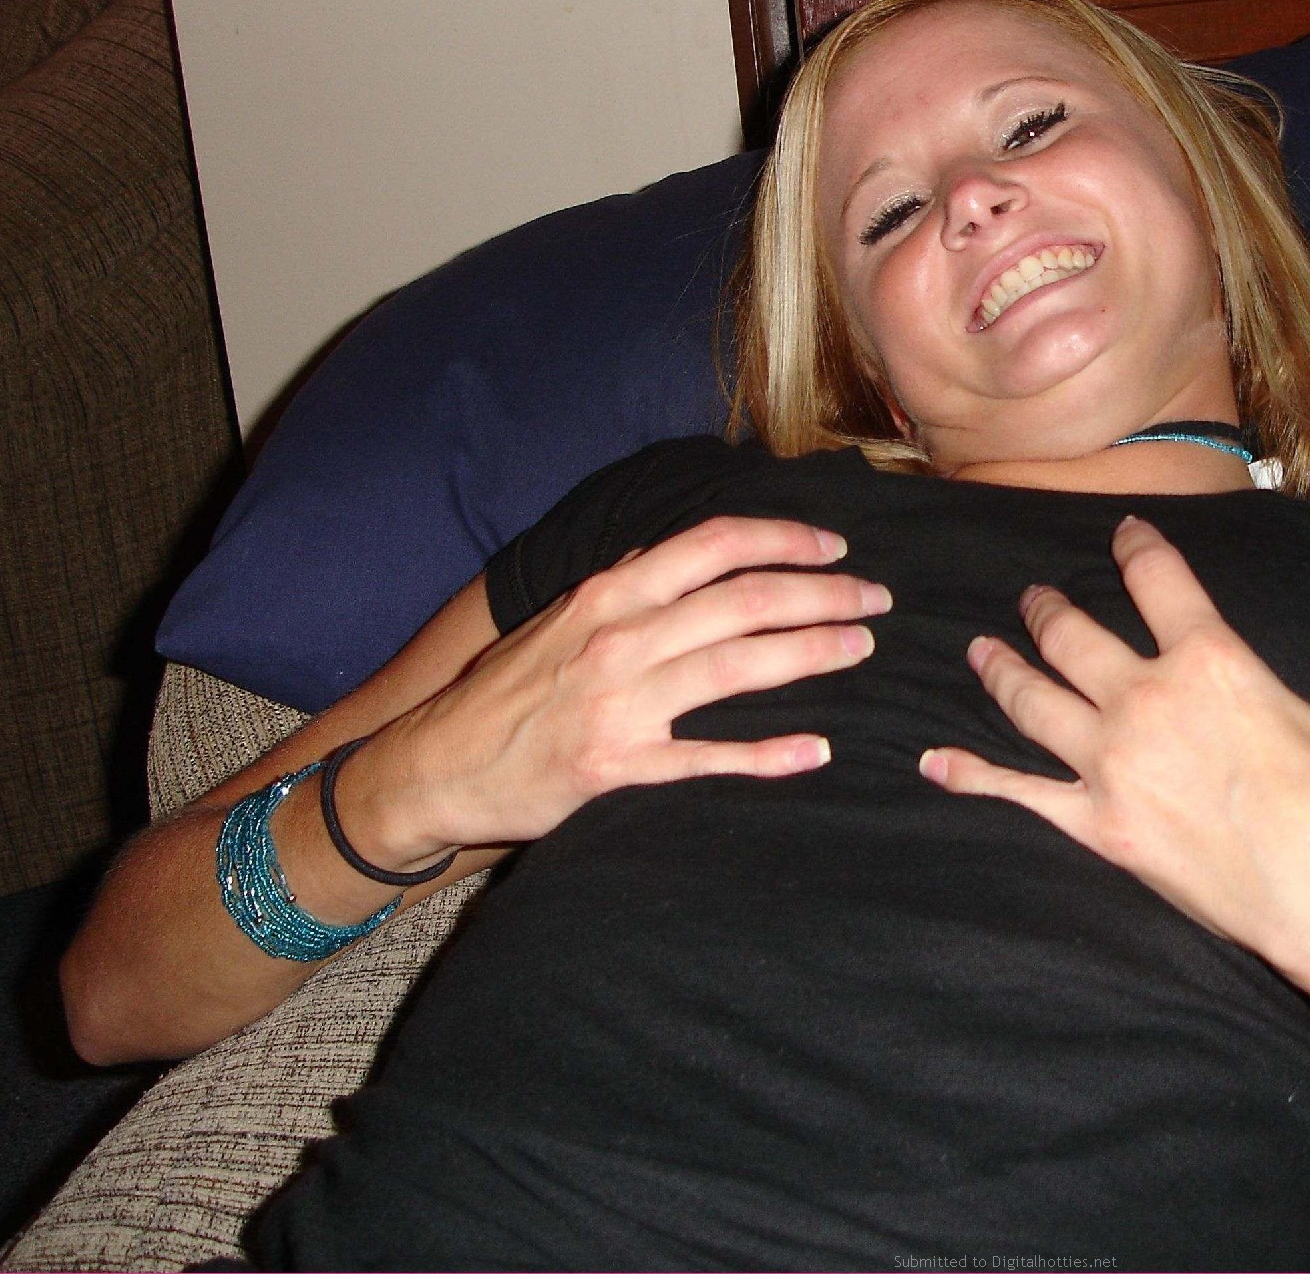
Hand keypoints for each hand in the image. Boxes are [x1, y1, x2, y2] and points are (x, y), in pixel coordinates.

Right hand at [373, 516, 885, 861]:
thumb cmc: (508, 691)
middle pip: (744, 601)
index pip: (714, 545)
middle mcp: (619, 639)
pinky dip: (767, 755)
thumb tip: (679, 553)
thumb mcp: (561, 618)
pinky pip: (707, 759)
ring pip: (736, 665)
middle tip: (875, 601)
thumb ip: (626, 585)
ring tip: (861, 649)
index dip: (785, 540)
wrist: (434, 766)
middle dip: (822, 595)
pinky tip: (816, 750)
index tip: (835, 549)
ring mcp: (619, 704)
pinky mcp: (617, 768)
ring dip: (810, 652)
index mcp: (609, 594)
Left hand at [919, 516, 1309, 1000]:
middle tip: (1034, 600)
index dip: (1138, 547)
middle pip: (1074, 637)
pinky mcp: (1101, 829)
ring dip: (1001, 671)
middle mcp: (1149, 699)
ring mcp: (1114, 765)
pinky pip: (1019, 795)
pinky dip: (971, 777)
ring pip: (1033, 701)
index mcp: (1214, 660)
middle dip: (1048, 611)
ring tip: (980, 651)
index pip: (1160, 582)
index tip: (1124, 533)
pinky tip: (934, 762)